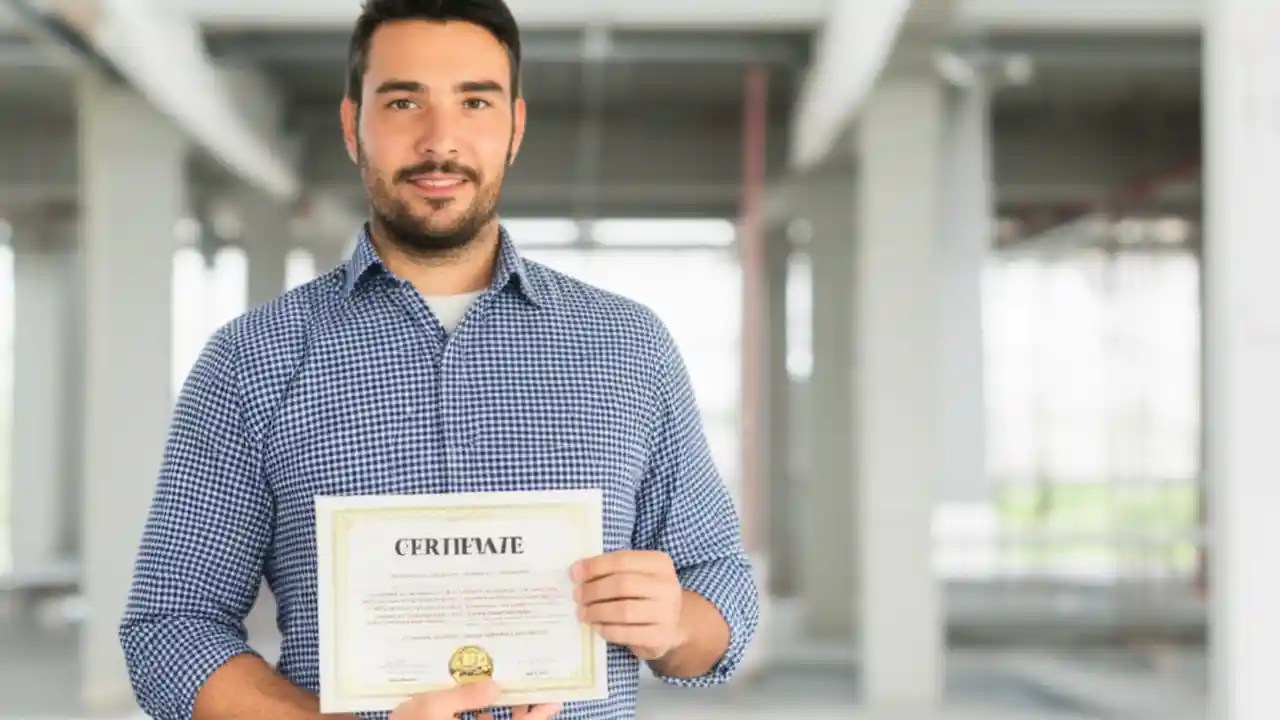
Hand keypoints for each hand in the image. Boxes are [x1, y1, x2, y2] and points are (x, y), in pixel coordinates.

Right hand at [389, 679, 561, 719]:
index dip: (538, 714)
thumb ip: (465, 697)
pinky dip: (479, 709)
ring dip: (500, 703)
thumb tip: (496, 686)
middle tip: (536, 677)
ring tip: (507, 675)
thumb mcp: (430, 709)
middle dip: (523, 703)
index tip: (555, 697)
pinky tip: (476, 689)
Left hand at [572, 550, 686, 660]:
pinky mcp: (660, 637)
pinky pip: (626, 633)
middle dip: (593, 591)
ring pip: (623, 610)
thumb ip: (612, 570)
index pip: (622, 559)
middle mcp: (667, 586)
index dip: (595, 566)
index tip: (574, 573)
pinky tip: (597, 627)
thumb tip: (577, 571)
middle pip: (621, 585)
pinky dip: (606, 630)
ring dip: (597, 611)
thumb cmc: (646, 595)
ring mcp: (666, 613)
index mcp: (659, 563)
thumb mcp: (637, 575)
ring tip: (583, 613)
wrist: (674, 624)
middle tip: (577, 596)